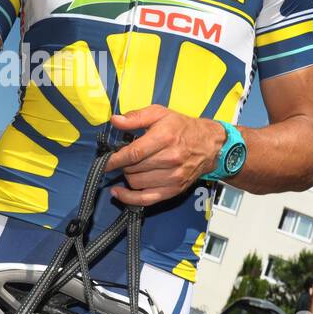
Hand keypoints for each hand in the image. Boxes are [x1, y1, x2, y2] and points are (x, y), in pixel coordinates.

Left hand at [103, 106, 225, 206]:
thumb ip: (136, 117)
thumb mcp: (160, 113)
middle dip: (123, 164)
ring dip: (128, 176)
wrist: (209, 144)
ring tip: (131, 167)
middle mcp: (170, 159)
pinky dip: (129, 198)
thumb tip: (115, 120)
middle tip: (124, 158)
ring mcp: (173, 177)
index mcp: (164, 138)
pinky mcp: (174, 190)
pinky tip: (119, 192)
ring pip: (136, 183)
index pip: (133, 153)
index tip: (103, 161)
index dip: (114, 159)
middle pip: (133, 169)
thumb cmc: (182, 127)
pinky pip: (146, 200)